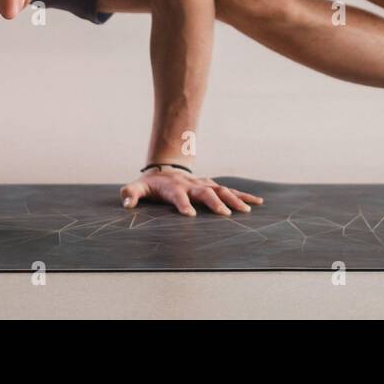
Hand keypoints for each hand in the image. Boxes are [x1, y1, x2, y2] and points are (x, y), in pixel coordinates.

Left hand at [119, 169, 263, 216]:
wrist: (166, 168)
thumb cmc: (152, 183)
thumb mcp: (138, 187)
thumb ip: (131, 193)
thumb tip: (125, 202)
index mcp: (174, 187)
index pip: (178, 196)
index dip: (183, 204)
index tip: (190, 215)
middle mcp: (192, 185)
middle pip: (205, 193)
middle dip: (215, 202)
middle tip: (224, 214)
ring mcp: (204, 184)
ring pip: (221, 190)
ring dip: (234, 199)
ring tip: (246, 210)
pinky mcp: (212, 186)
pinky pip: (230, 190)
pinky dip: (244, 195)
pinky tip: (258, 202)